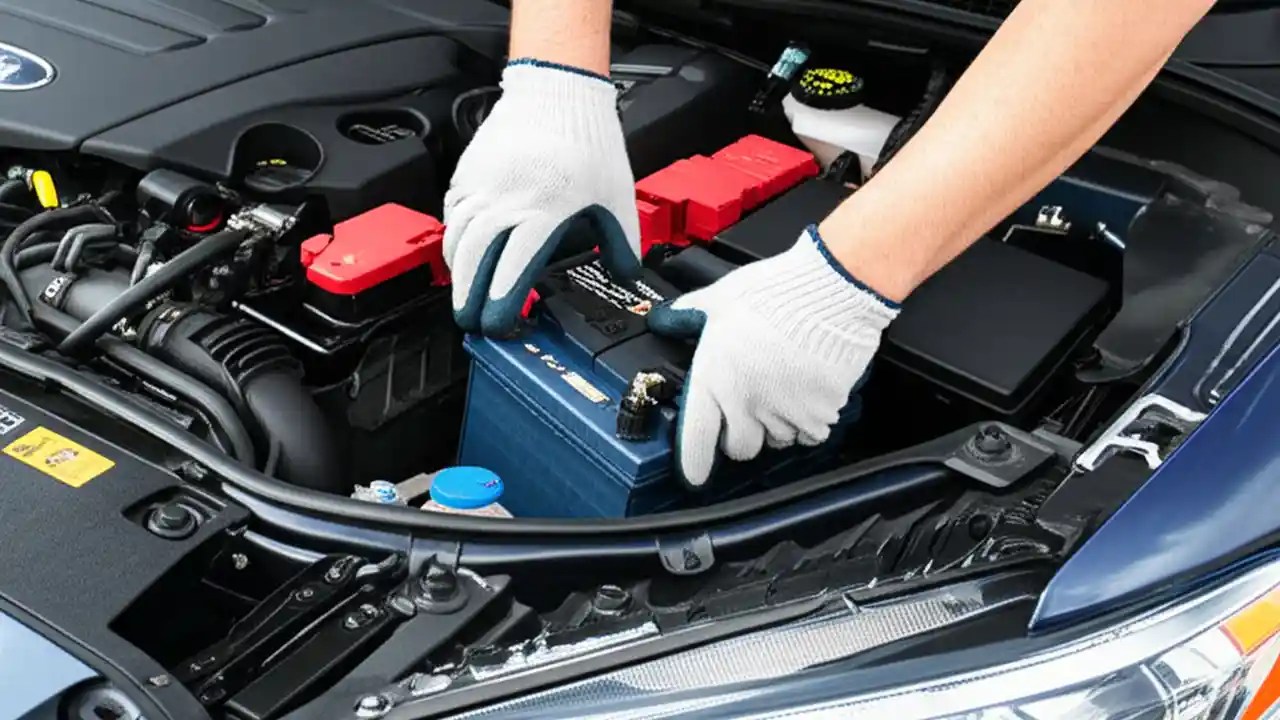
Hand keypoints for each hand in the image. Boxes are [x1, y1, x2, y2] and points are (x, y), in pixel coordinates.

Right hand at [444, 60, 641, 335]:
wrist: (559, 90)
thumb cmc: (589, 141)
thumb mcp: (616, 196)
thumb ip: (620, 241)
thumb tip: (625, 275)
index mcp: (545, 210)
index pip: (514, 268)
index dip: (503, 302)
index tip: (499, 325)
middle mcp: (508, 199)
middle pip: (476, 260)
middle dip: (469, 297)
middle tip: (471, 321)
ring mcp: (483, 184)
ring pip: (458, 238)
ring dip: (458, 272)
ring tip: (463, 294)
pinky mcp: (469, 171)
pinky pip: (453, 213)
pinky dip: (453, 238)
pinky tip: (461, 254)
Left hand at [647, 226, 899, 487]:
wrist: (832, 289)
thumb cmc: (775, 291)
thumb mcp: (719, 298)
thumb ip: (688, 314)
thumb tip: (664, 318)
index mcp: (714, 378)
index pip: (695, 439)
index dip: (692, 463)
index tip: (693, 474)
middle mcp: (746, 402)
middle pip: (740, 449)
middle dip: (742, 436)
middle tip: (749, 411)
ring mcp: (786, 411)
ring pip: (778, 441)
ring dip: (778, 426)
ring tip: (783, 390)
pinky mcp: (820, 412)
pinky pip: (811, 434)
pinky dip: (809, 422)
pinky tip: (807, 394)